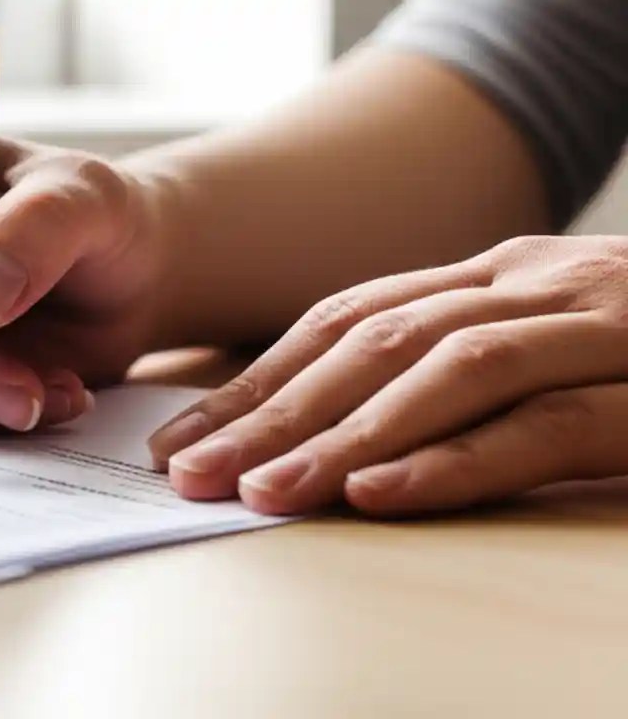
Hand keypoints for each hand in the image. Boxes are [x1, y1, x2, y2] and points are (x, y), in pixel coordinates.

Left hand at [150, 235, 627, 515]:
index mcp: (494, 275)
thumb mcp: (537, 346)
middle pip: (372, 345)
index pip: (344, 321)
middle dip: (269, 412)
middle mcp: (533, 285)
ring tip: (260, 495)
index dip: (257, 380)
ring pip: (445, 376)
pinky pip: (542, 423)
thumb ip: (451, 372)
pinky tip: (380, 493)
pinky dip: (455, 461)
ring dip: (341, 437)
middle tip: (187, 472)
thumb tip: (327, 437)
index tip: (183, 436)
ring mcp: (597, 326)